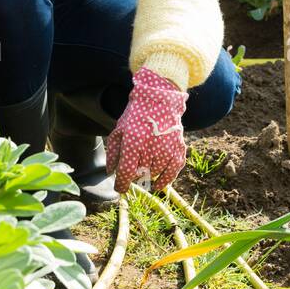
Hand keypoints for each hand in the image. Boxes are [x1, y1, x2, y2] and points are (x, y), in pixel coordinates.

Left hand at [105, 67, 187, 193]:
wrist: (159, 100)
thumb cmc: (136, 116)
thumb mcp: (119, 131)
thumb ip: (114, 153)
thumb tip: (111, 173)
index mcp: (133, 141)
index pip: (126, 172)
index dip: (122, 184)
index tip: (120, 188)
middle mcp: (151, 146)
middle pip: (140, 174)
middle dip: (134, 176)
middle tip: (132, 170)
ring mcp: (167, 148)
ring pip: (155, 174)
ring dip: (148, 174)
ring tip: (144, 165)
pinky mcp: (178, 149)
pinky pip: (172, 172)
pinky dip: (165, 180)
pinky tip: (157, 184)